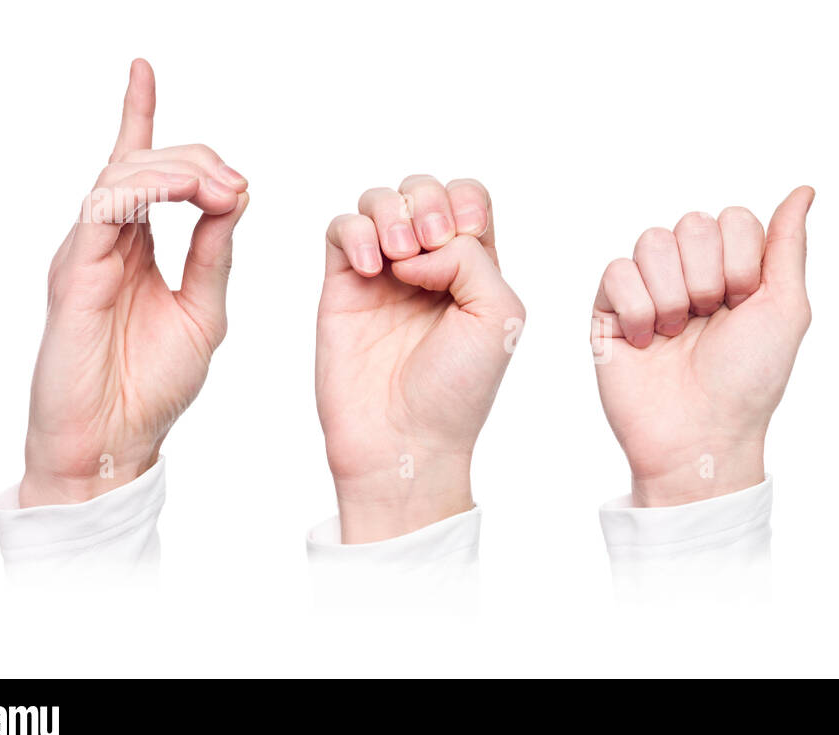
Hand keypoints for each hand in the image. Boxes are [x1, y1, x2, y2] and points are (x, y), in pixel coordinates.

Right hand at [20, 59, 249, 506]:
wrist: (115, 444)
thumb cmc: (153, 385)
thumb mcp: (204, 309)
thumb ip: (214, 253)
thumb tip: (232, 195)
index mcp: (133, 247)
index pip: (137, 169)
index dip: (140, 115)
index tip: (143, 68)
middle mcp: (105, 241)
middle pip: (140, 164)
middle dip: (194, 157)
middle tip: (235, 183)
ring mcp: (85, 254)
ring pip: (122, 176)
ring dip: (179, 170)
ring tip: (222, 188)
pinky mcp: (75, 273)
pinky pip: (105, 209)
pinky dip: (146, 191)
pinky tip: (185, 193)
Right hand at [317, 177, 523, 542]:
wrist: (403, 440)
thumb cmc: (458, 389)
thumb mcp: (499, 316)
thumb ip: (472, 259)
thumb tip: (419, 246)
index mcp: (474, 269)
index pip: (469, 199)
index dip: (464, 202)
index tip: (464, 236)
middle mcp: (429, 265)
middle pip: (424, 190)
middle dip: (427, 201)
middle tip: (426, 244)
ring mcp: (383, 274)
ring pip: (379, 201)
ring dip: (390, 213)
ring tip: (397, 258)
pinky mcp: (342, 287)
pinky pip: (339, 229)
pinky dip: (354, 234)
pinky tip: (370, 270)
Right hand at [592, 188, 814, 506]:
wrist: (701, 434)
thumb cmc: (749, 381)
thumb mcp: (786, 309)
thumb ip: (789, 244)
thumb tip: (805, 188)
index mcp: (733, 266)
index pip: (732, 218)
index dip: (740, 262)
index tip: (743, 306)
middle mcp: (689, 271)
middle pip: (692, 223)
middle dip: (707, 278)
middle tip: (708, 321)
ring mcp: (647, 287)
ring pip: (652, 241)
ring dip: (672, 295)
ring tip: (677, 334)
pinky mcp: (609, 309)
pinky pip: (616, 271)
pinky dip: (638, 309)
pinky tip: (647, 341)